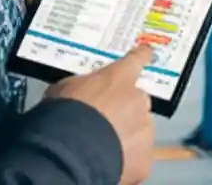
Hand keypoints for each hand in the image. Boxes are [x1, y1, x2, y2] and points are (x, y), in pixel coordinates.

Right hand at [45, 44, 156, 183]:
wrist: (69, 150)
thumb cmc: (64, 113)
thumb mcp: (65, 87)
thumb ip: (81, 86)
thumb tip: (79, 90)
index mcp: (120, 77)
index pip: (137, 59)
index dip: (142, 57)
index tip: (147, 53)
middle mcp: (138, 100)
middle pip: (138, 101)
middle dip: (125, 108)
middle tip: (103, 119)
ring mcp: (144, 129)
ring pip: (140, 129)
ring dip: (126, 133)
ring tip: (103, 143)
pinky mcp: (144, 157)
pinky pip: (137, 156)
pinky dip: (126, 158)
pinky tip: (108, 159)